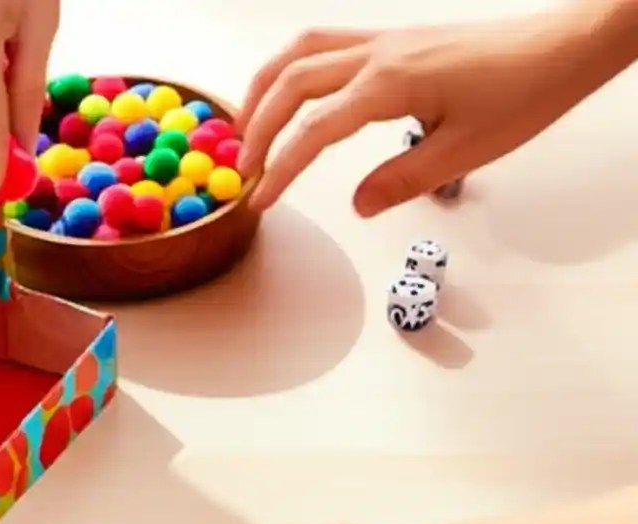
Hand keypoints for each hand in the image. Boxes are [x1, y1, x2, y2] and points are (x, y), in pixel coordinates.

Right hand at [237, 1, 637, 215]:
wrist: (560, 48)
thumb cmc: (522, 94)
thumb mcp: (465, 154)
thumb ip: (402, 180)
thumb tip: (357, 205)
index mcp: (391, 83)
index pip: (316, 128)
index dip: (283, 166)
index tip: (261, 197)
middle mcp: (378, 53)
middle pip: (292, 82)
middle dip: (258, 126)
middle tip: (243, 167)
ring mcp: (382, 40)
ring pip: (301, 52)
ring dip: (265, 87)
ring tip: (246, 124)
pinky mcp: (392, 40)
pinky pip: (324, 43)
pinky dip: (292, 69)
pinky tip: (289, 94)